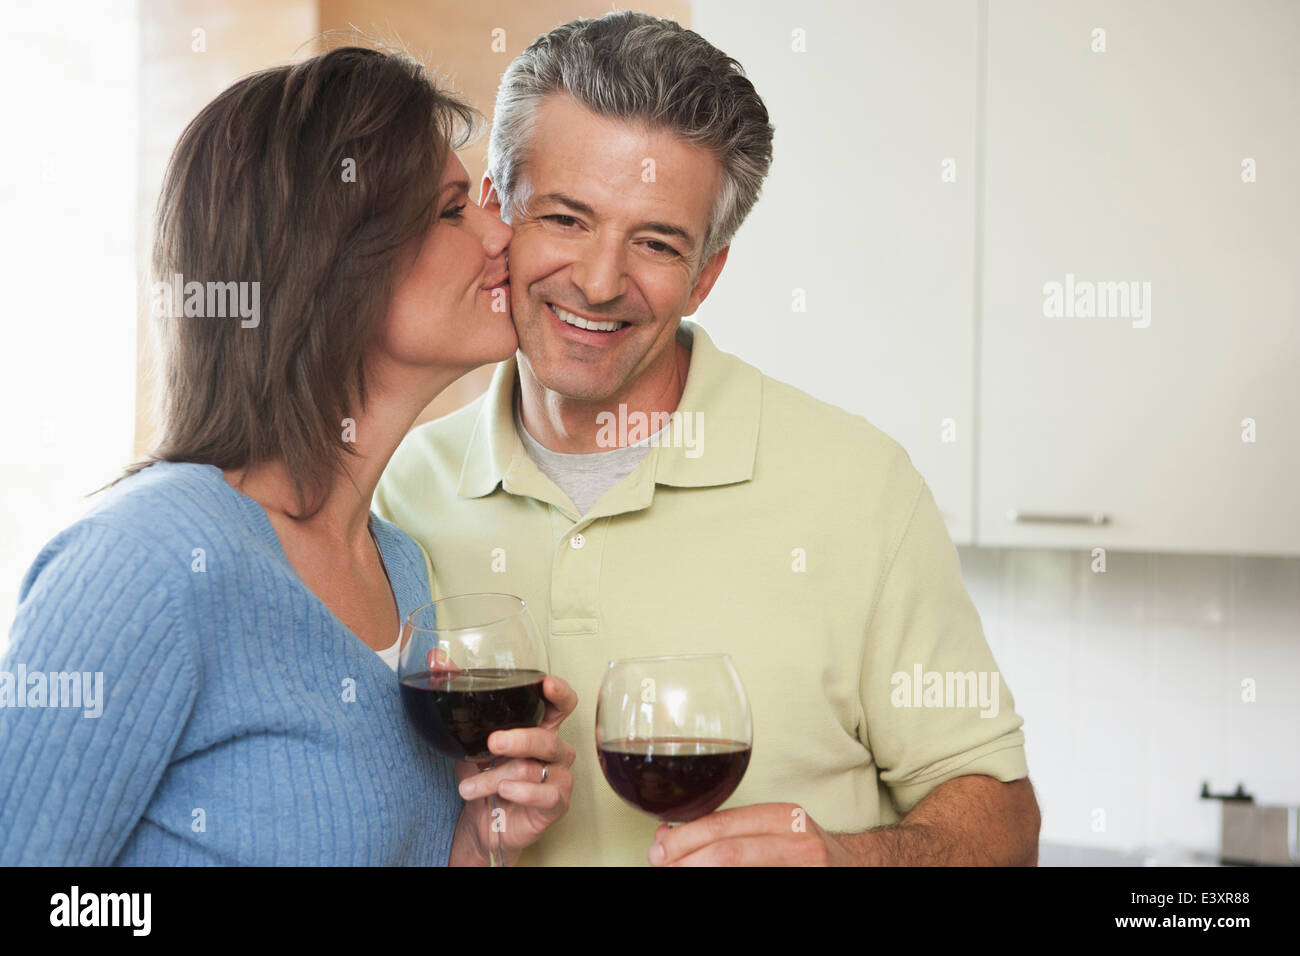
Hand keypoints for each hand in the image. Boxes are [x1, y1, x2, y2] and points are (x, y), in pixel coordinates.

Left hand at [451, 674, 576, 865]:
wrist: (481, 822)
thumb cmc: (483, 775)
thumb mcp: (467, 736)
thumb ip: (457, 695)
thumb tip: (435, 659)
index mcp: (539, 727)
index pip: (562, 705)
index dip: (560, 692)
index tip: (546, 683)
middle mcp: (554, 750)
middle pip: (548, 738)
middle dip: (520, 739)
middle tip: (492, 742)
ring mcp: (558, 777)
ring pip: (534, 769)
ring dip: (496, 777)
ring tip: (468, 786)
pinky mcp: (556, 803)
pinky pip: (547, 794)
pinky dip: (522, 793)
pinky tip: (504, 793)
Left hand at [648, 803, 855, 866]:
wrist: (860, 868)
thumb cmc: (807, 852)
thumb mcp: (771, 832)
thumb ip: (726, 832)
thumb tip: (666, 839)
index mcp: (783, 816)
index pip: (723, 824)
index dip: (684, 839)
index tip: (658, 850)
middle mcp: (798, 838)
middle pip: (728, 850)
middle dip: (686, 860)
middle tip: (661, 866)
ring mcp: (806, 865)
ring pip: (738, 869)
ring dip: (699, 873)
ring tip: (677, 874)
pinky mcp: (808, 883)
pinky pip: (759, 883)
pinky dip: (724, 884)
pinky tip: (706, 882)